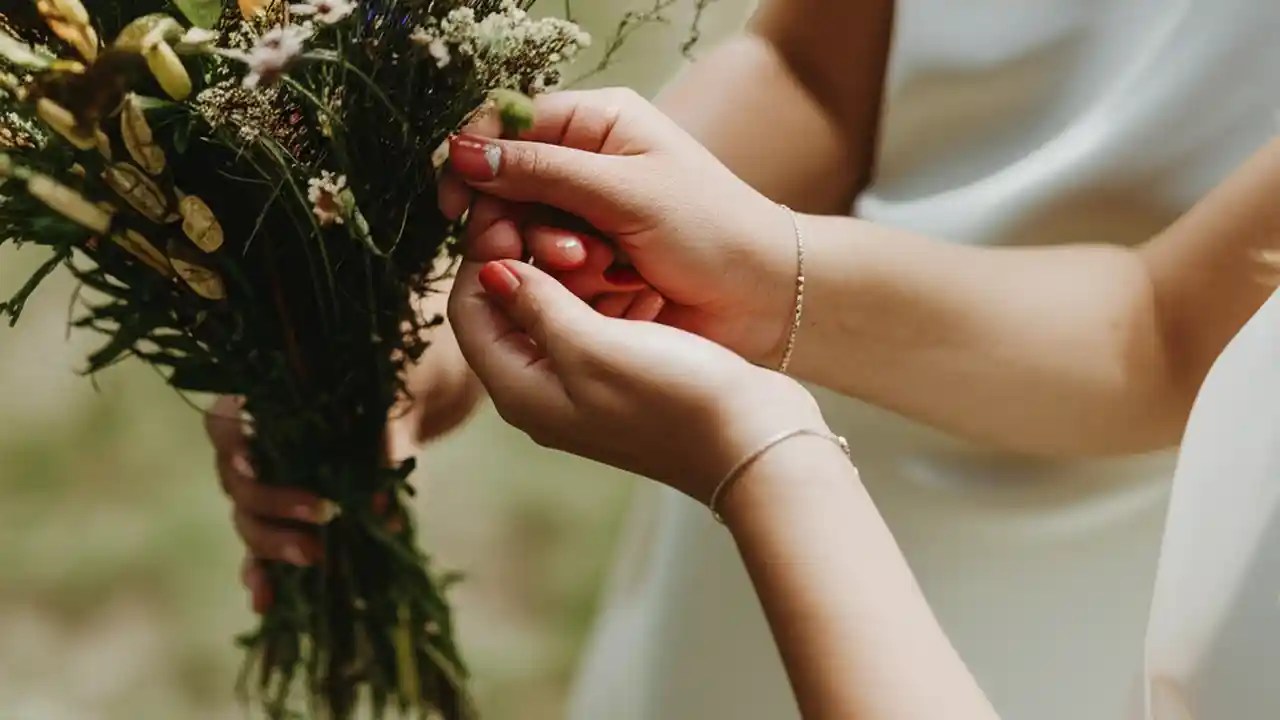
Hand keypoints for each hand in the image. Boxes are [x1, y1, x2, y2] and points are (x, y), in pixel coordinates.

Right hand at [206, 332, 474, 612]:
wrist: (428, 381)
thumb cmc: (409, 368)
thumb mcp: (403, 389)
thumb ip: (387, 444)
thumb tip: (380, 516)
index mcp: (272, 394)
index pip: (224, 422)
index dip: (231, 447)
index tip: (256, 466)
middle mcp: (263, 439)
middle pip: (235, 480)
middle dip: (270, 506)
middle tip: (321, 518)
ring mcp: (276, 479)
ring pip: (249, 518)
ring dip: (271, 545)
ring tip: (313, 558)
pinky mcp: (298, 512)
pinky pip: (268, 546)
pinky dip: (266, 572)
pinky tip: (268, 601)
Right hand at [444, 88, 798, 365]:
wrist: (767, 296)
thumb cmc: (711, 229)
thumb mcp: (625, 191)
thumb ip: (543, 171)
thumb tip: (461, 151)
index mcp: (598, 123)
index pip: (509, 123)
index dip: (474, 158)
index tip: (455, 203)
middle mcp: (588, 162)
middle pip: (506, 183)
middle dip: (512, 219)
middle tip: (527, 250)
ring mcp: (589, 214)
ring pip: (525, 230)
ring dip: (547, 253)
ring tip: (593, 266)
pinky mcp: (594, 261)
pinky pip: (549, 267)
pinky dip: (567, 279)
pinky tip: (605, 285)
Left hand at [447, 257, 822, 500]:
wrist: (754, 442)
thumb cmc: (672, 396)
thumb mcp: (591, 345)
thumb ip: (535, 305)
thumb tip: (489, 270)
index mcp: (521, 390)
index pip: (469, 312)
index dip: (482, 258)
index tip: (513, 214)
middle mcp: (543, 392)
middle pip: (510, 309)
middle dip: (533, 261)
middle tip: (571, 229)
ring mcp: (584, 387)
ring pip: (556, 311)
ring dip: (575, 275)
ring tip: (606, 249)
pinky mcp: (623, 378)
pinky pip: (597, 323)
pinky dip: (608, 295)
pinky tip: (636, 278)